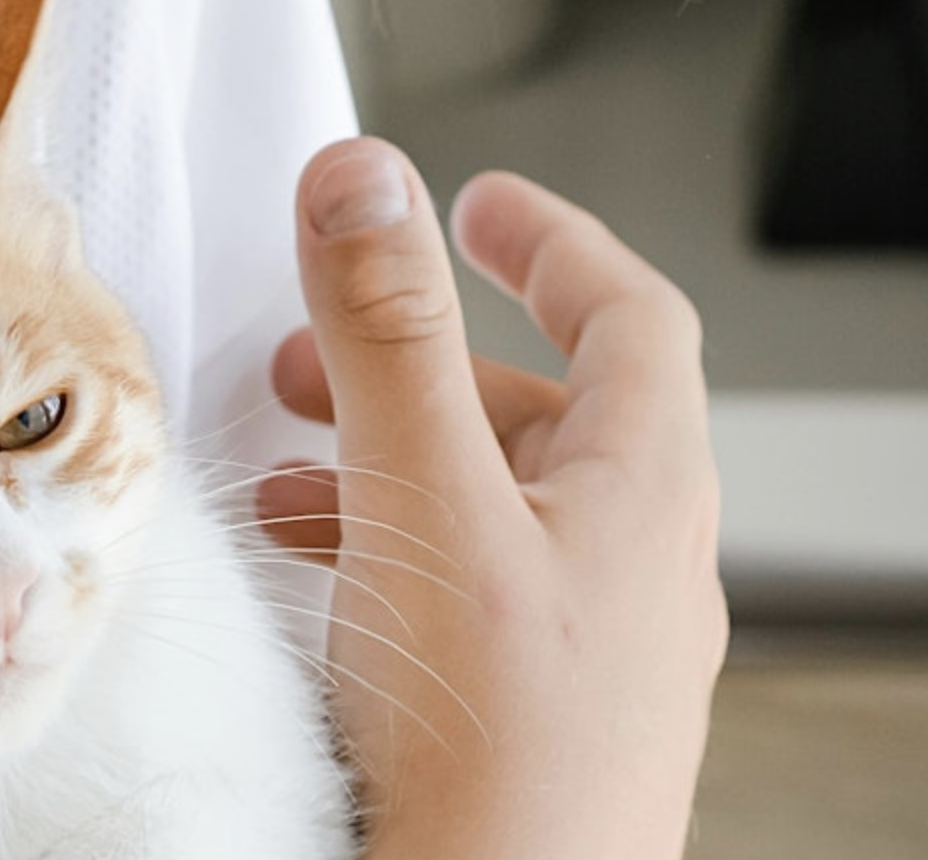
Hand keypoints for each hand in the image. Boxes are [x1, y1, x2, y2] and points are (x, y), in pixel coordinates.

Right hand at [258, 138, 726, 859]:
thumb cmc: (490, 745)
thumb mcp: (427, 502)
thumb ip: (390, 338)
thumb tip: (364, 182)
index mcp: (643, 492)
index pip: (630, 317)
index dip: (551, 245)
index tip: (476, 204)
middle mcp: (632, 568)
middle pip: (541, 417)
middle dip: (419, 367)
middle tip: (319, 352)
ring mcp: (586, 651)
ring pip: (489, 511)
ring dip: (384, 466)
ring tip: (284, 473)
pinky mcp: (529, 716)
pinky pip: (464, 595)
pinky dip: (384, 556)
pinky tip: (310, 582)